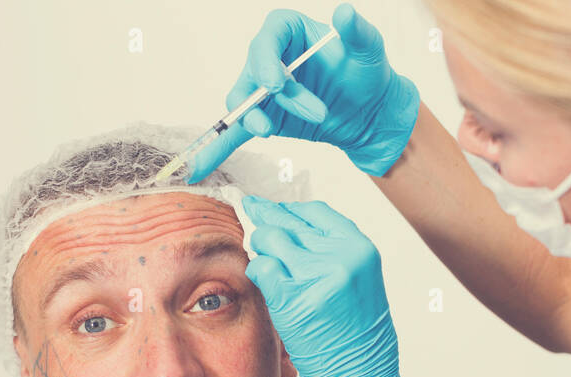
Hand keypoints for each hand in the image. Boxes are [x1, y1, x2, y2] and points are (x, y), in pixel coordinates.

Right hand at [186, 3, 419, 182]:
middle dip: (278, 97)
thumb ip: (358, 32)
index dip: (266, 58)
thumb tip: (345, 13)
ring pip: (244, 102)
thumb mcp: (369, 49)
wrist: (369, 111)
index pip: (269, 36)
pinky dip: (221, 147)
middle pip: (257, 73)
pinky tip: (201, 167)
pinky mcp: (264, 118)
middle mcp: (271, 58)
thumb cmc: (366, 72)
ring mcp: (263, 90)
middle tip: (315, 113)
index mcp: (291, 31)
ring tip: (269, 131)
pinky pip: (238, 130)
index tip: (277, 84)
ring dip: (253, 118)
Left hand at [241, 195, 413, 376]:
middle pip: (289, 223)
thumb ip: (333, 256)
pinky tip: (259, 283)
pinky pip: (261, 268)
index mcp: (360, 249)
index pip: (317, 213)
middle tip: (251, 210)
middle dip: (267, 219)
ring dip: (261, 250)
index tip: (274, 208)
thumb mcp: (359, 285)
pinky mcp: (291, 297)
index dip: (290, 209)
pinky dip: (256, 273)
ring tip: (264, 265)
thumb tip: (296, 233)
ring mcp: (314, 275)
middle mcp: (340, 256)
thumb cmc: (361, 341)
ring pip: (270, 240)